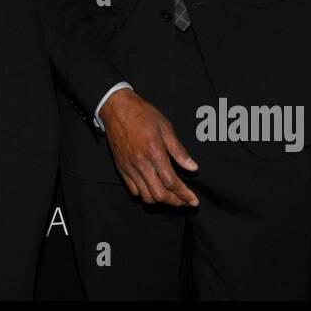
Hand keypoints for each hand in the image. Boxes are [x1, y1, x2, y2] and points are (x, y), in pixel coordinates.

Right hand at [99, 89, 198, 205]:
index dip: (185, 195)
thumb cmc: (142, 114)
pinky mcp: (121, 168)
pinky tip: (153, 189)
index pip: (172, 182)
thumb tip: (193, 167)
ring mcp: (129, 167)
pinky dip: (145, 195)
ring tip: (170, 197)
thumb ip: (179, 151)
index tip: (193, 201)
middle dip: (175, 202)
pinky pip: (133, 190)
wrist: (116, 108)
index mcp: (155, 153)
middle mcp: (141, 163)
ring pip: (146, 196)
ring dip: (160, 200)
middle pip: (159, 194)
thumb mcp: (166, 128)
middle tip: (184, 202)